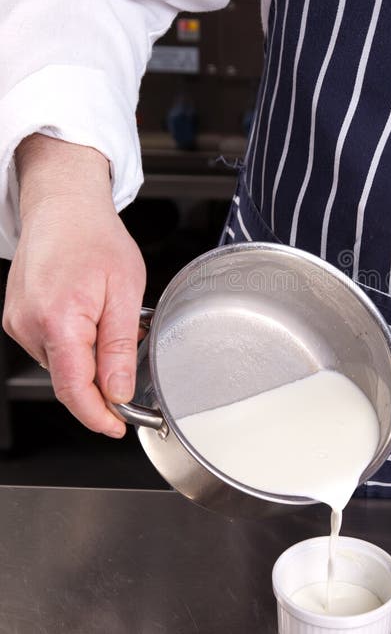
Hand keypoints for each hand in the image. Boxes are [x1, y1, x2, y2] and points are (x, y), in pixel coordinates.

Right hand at [3, 135, 145, 436]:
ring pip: (61, 364)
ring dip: (88, 359)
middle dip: (101, 382)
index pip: (75, 389)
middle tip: (131, 359)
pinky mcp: (16, 318)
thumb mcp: (126, 292)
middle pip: (69, 379)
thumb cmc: (95, 238)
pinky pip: (50, 347)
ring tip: (107, 319)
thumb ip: (119, 348)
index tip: (118, 427)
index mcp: (59, 320)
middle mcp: (29, 325)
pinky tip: (87, 316)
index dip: (98, 416)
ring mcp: (18, 322)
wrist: (63, 206)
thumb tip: (118, 392)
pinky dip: (73, 344)